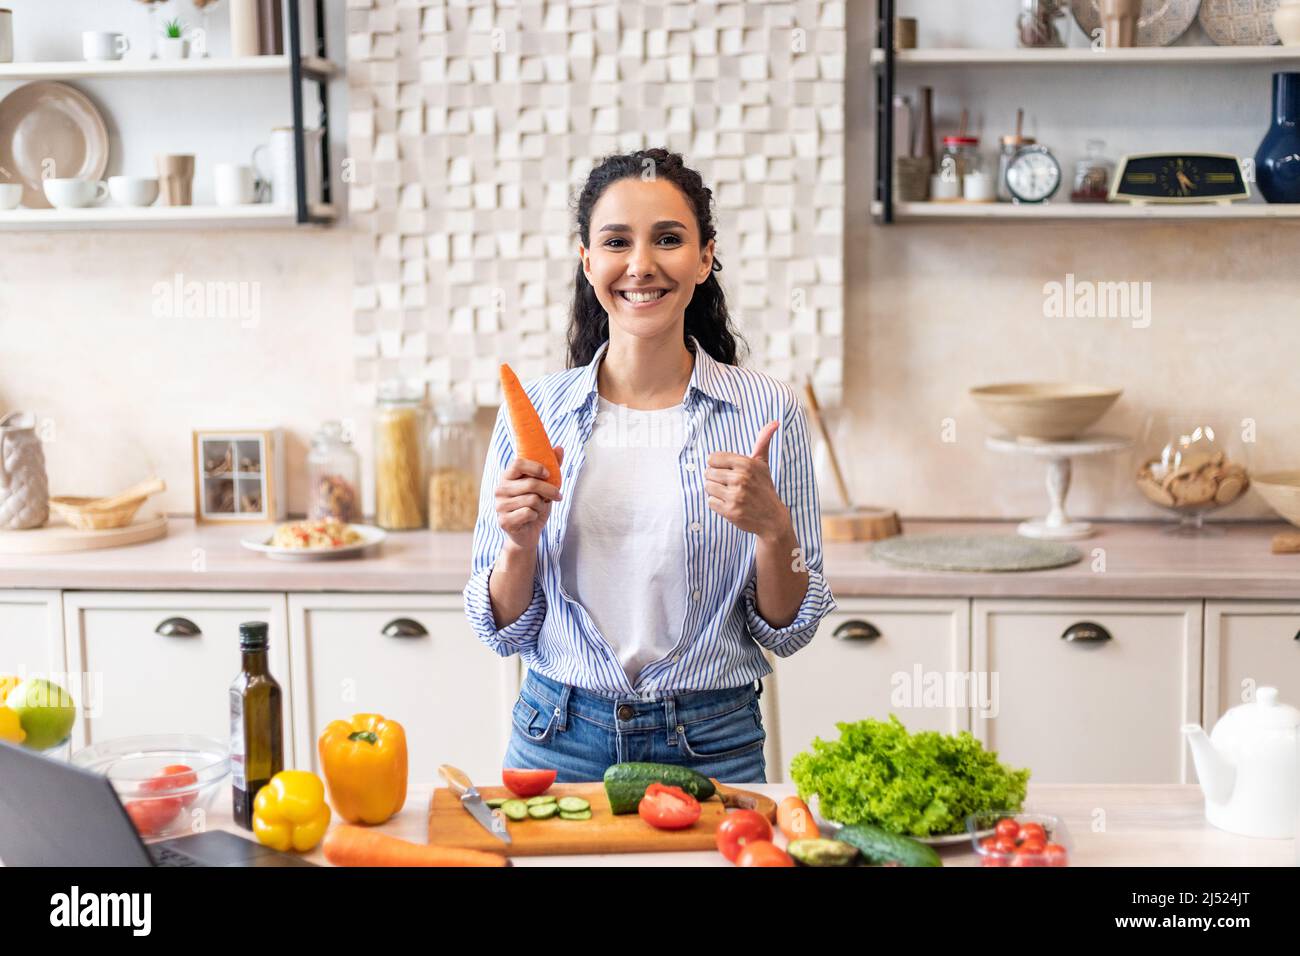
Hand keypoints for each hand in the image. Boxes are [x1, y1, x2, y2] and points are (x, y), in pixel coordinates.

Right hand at [495, 447, 563, 551]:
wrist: (527, 534)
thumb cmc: (535, 506)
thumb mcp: (544, 486)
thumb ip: (551, 467)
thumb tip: (559, 448)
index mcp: (507, 477)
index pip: (517, 463)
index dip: (535, 467)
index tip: (547, 474)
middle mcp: (500, 489)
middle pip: (531, 483)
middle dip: (549, 490)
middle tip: (557, 496)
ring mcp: (500, 505)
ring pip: (532, 500)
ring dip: (542, 505)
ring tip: (539, 508)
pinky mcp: (504, 521)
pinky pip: (528, 513)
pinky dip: (535, 516)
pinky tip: (531, 518)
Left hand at [705, 421, 790, 541]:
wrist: (772, 518)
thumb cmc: (763, 488)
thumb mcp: (763, 464)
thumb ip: (763, 442)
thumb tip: (774, 422)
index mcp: (747, 464)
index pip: (713, 458)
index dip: (718, 465)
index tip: (728, 471)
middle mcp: (741, 478)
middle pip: (708, 473)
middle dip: (717, 479)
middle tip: (730, 485)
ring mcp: (736, 496)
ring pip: (708, 487)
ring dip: (716, 492)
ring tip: (730, 494)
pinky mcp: (730, 511)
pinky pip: (710, 502)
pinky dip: (717, 504)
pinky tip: (730, 504)